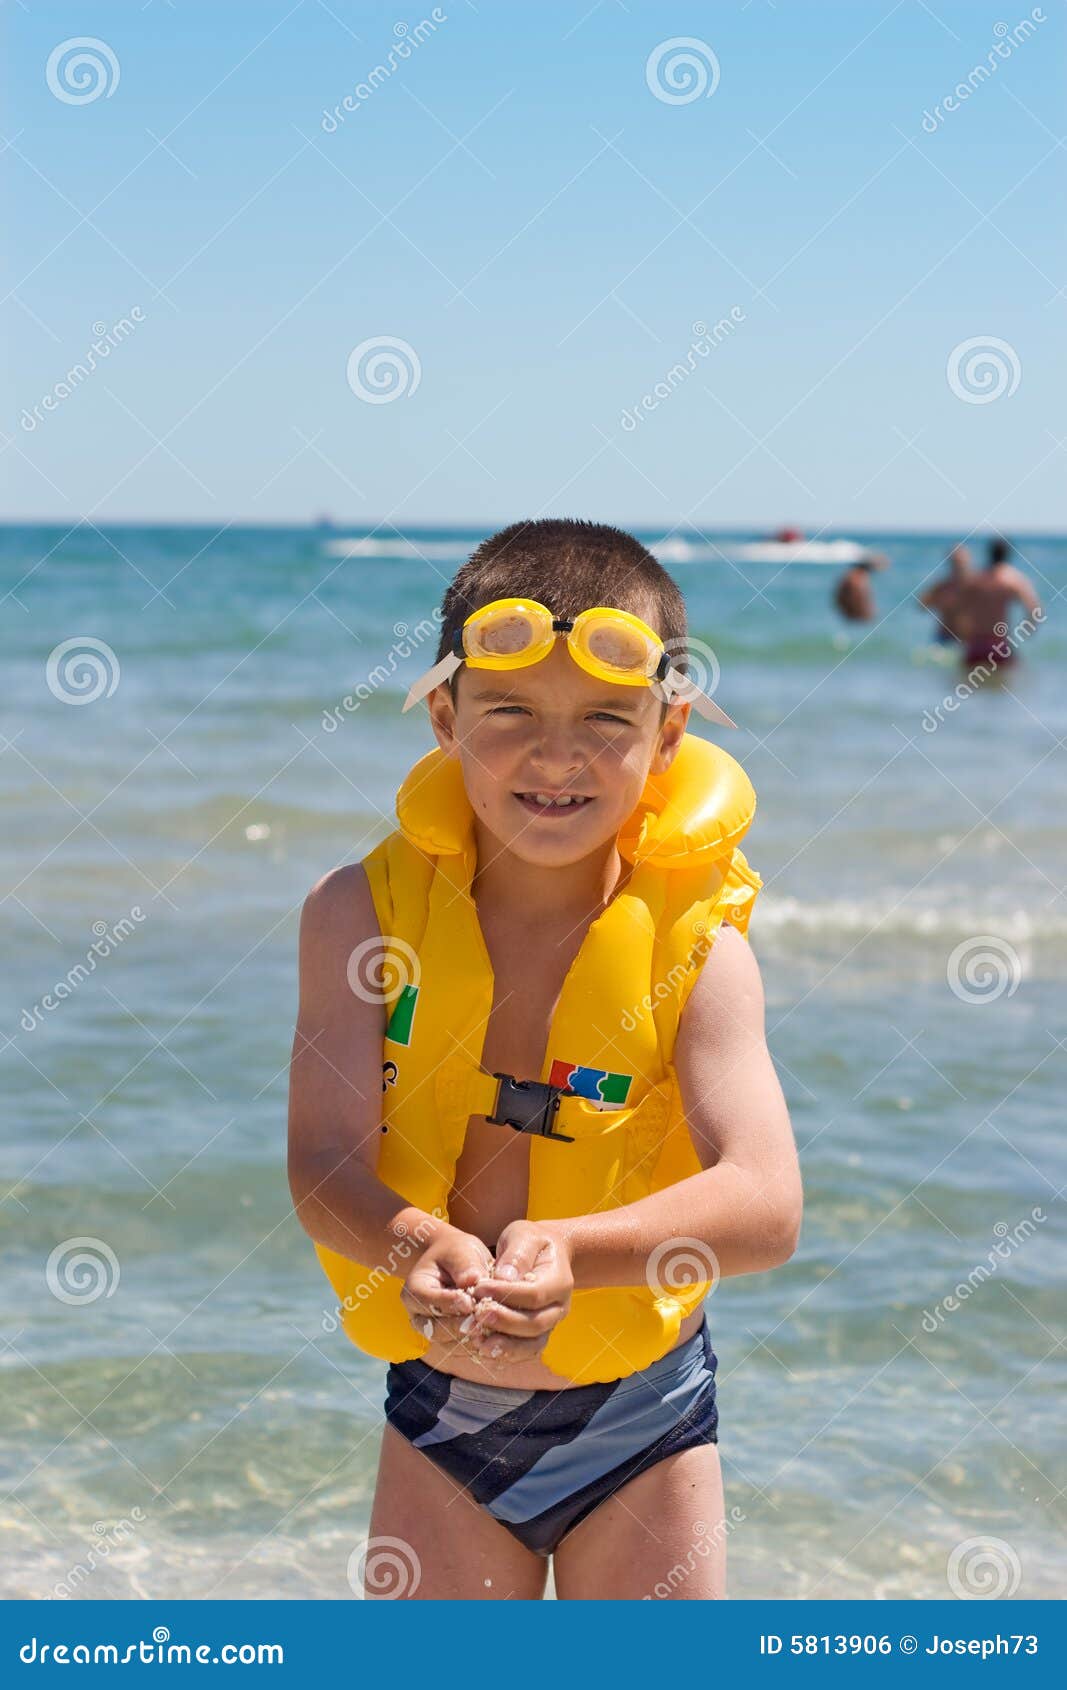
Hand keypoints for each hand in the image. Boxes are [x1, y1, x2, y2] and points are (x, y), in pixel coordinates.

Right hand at [400, 1224, 494, 1348]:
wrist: (458, 1264)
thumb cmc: (458, 1253)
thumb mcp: (460, 1250)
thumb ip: (465, 1265)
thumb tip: (473, 1281)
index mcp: (414, 1290)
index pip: (426, 1301)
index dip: (448, 1303)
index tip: (469, 1302)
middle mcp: (419, 1316)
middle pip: (436, 1329)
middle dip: (461, 1326)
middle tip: (483, 1322)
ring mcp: (435, 1332)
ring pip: (451, 1344)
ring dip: (472, 1339)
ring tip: (494, 1331)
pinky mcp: (452, 1342)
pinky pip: (465, 1350)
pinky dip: (481, 1345)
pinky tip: (498, 1338)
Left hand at [465, 1219, 574, 1365]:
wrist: (544, 1254)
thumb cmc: (531, 1242)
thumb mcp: (524, 1236)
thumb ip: (516, 1254)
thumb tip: (504, 1277)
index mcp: (560, 1280)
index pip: (535, 1294)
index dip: (506, 1294)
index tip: (479, 1288)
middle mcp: (560, 1306)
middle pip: (535, 1323)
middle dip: (505, 1322)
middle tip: (477, 1315)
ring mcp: (550, 1323)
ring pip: (533, 1343)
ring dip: (506, 1345)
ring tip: (478, 1341)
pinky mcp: (538, 1334)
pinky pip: (526, 1350)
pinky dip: (507, 1352)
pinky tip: (484, 1348)